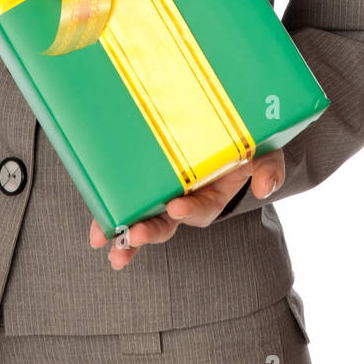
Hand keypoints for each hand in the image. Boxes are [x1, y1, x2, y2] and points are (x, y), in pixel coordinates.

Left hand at [89, 149, 285, 269]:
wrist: (229, 124)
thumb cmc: (247, 142)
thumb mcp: (265, 152)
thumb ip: (269, 168)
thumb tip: (265, 187)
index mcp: (210, 195)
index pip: (200, 210)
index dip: (188, 211)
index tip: (176, 207)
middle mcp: (183, 198)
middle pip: (164, 221)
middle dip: (148, 232)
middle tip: (132, 237)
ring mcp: (161, 187)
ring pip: (140, 214)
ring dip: (120, 229)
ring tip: (101, 239)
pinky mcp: (141, 173)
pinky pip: (123, 191)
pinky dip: (106, 202)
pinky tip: (93, 217)